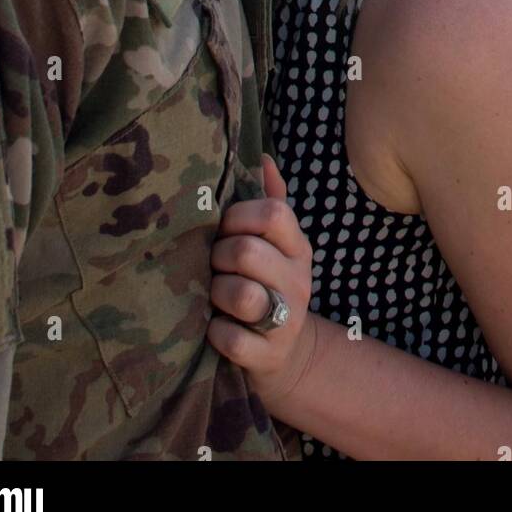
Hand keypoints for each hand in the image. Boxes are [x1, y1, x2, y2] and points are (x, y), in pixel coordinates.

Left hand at [207, 155, 316, 409]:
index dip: (237, 216)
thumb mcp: (274, 245)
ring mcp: (287, 321)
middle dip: (217, 257)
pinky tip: (215, 330)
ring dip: (216, 294)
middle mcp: (298, 280)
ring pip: (242, 295)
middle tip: (212, 266)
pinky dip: (215, 334)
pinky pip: (232, 339)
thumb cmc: (266, 285)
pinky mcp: (270, 357)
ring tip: (214, 296)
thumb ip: (269, 201)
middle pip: (246, 252)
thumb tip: (263, 155)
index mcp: (297, 247)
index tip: (222, 229)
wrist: (284, 356)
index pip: (272, 213)